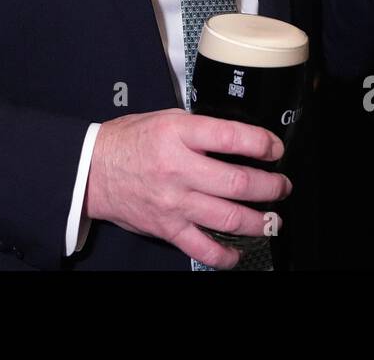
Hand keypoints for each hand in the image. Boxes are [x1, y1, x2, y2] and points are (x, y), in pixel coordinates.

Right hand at [84, 109, 290, 268]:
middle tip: (281, 186)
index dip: (263, 144)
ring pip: (228, 217)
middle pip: (238, 182)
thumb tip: (239, 138)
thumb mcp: (166, 118)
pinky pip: (202, 248)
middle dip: (271, 186)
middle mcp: (178, 169)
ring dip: (259, 220)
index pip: (232, 138)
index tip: (275, 148)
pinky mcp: (167, 227)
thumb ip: (200, 128)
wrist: (91, 170)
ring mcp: (174, 202)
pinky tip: (238, 250)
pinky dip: (225, 255)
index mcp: (178, 135)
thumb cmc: (129, 141)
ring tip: (272, 218)